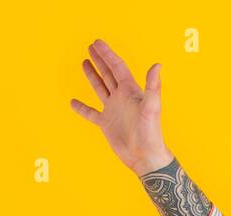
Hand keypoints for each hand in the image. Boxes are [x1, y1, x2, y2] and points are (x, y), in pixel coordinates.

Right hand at [69, 38, 172, 175]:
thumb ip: (153, 87)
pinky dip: (81, 108)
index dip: (108, 54)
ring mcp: (114, 111)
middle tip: (92, 46)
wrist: (145, 157)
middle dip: (101, 59)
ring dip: (93, 76)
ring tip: (85, 62)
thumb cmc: (151, 133)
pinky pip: (90, 113)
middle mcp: (122, 99)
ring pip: (100, 88)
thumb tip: (158, 65)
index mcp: (131, 92)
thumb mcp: (151, 108)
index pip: (118, 68)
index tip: (97, 42)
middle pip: (109, 74)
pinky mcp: (107, 124)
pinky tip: (73, 102)